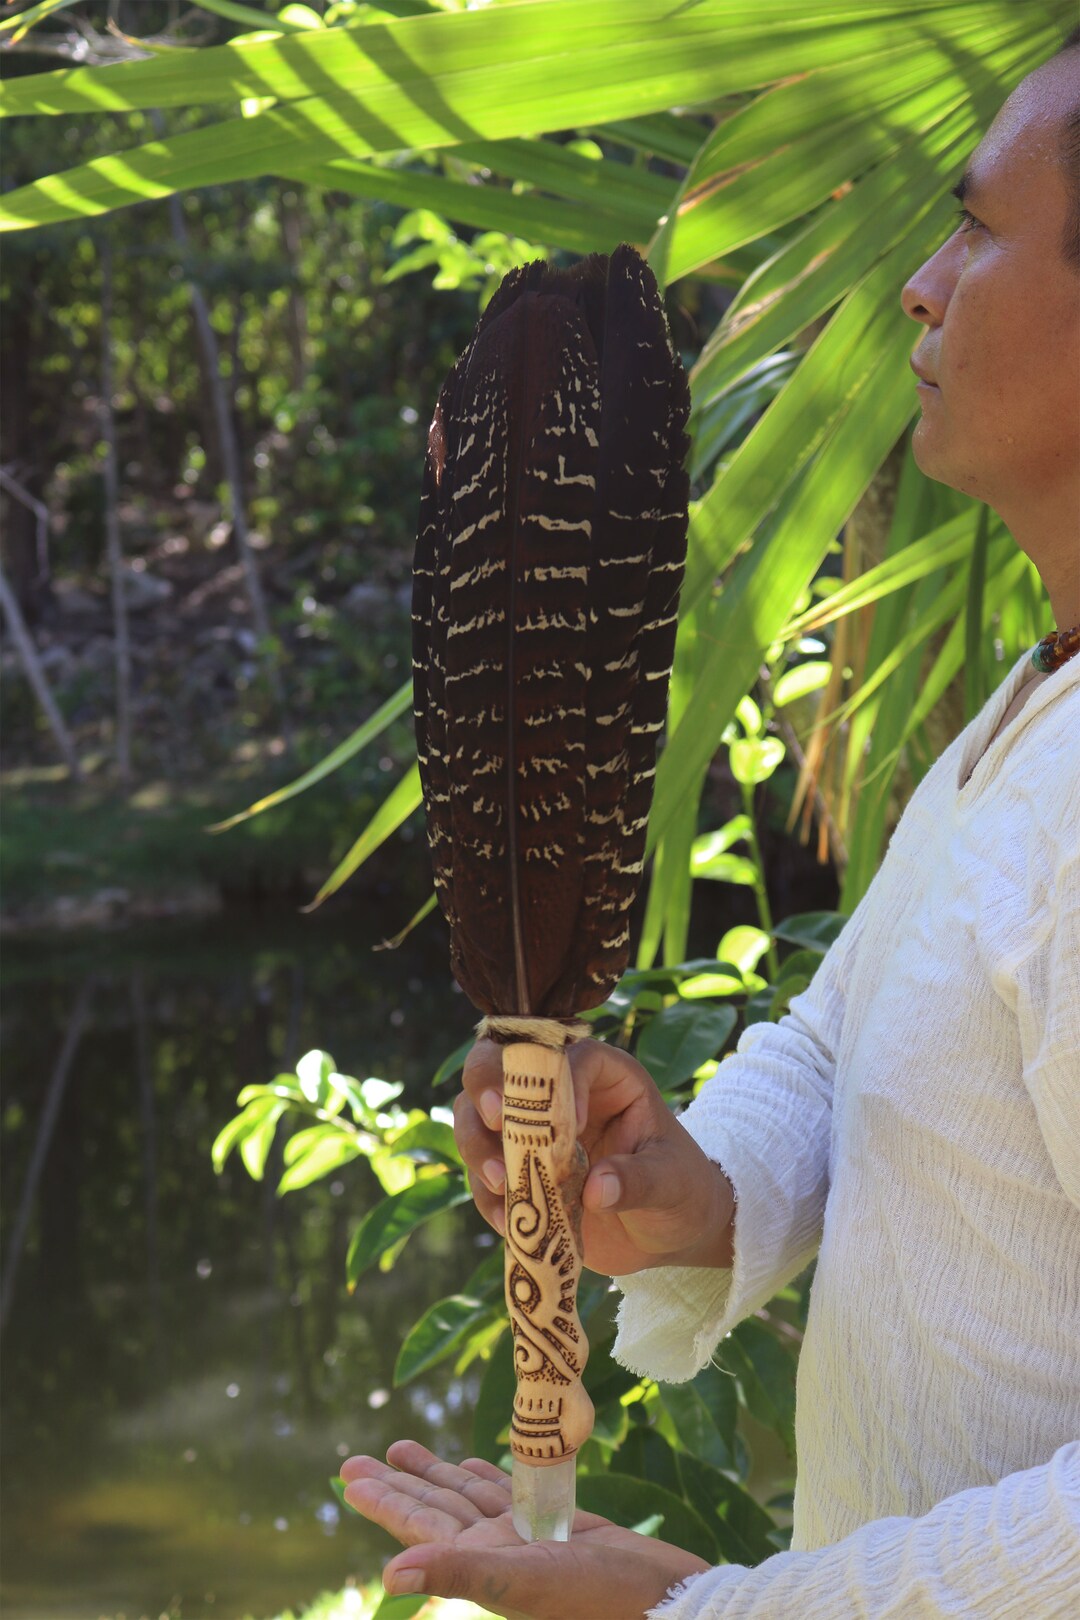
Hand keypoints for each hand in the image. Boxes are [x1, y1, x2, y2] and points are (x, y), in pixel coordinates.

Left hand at [341, 1440, 709, 1619]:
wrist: (664, 1600)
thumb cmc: (597, 1600)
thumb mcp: (524, 1581)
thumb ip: (458, 1572)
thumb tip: (389, 1574)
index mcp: (480, 1564)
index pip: (418, 1526)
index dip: (383, 1500)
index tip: (346, 1477)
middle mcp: (494, 1549)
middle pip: (433, 1507)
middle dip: (396, 1481)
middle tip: (354, 1459)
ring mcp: (524, 1534)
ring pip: (466, 1495)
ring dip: (433, 1472)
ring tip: (400, 1447)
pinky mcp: (555, 1518)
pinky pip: (509, 1490)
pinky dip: (485, 1474)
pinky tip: (468, 1461)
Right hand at [454, 1038, 734, 1275]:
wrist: (667, 1232)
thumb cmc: (680, 1190)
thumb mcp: (672, 1182)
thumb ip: (639, 1180)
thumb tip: (598, 1188)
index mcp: (606, 1076)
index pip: (573, 1055)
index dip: (561, 1079)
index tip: (571, 1128)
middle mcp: (560, 1092)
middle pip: (502, 1063)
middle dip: (488, 1084)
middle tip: (494, 1118)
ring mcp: (531, 1130)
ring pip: (478, 1114)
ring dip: (477, 1143)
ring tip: (500, 1181)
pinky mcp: (517, 1171)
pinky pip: (483, 1173)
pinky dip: (486, 1195)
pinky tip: (506, 1221)